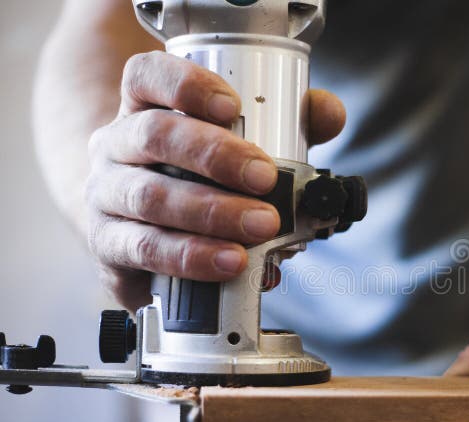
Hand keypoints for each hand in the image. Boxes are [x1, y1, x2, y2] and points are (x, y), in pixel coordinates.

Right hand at [86, 51, 344, 310]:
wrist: (140, 234)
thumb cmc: (194, 181)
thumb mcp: (236, 147)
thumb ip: (288, 125)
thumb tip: (327, 112)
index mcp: (143, 110)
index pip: (147, 77)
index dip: (185, 84)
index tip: (231, 105)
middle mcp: (114, 147)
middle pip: (153, 136)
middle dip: (216, 156)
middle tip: (266, 178)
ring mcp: (104, 197)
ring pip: (149, 197)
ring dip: (212, 213)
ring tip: (261, 225)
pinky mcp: (108, 247)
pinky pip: (144, 250)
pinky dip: (190, 256)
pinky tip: (228, 261)